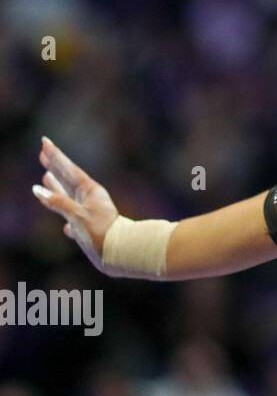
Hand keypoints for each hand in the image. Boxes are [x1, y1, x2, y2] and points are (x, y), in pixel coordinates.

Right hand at [32, 136, 121, 274]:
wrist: (120, 254)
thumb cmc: (101, 233)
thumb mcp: (77, 216)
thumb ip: (58, 202)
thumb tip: (37, 190)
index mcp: (90, 191)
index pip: (69, 169)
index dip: (56, 156)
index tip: (45, 141)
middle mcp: (89, 199)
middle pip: (68, 178)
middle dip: (55, 165)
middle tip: (43, 151)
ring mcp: (88, 213)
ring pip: (69, 196)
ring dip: (57, 186)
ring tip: (46, 176)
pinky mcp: (88, 229)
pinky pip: (72, 218)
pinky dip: (65, 216)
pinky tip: (64, 225)